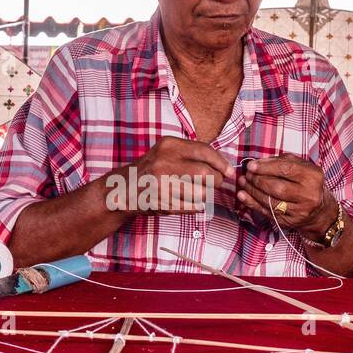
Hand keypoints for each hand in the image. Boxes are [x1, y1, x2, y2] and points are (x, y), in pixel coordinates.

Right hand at [105, 136, 232, 214]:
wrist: (123, 189)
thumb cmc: (152, 170)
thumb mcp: (167, 152)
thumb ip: (192, 154)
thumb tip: (223, 164)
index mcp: (169, 145)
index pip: (205, 151)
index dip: (221, 163)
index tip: (230, 171)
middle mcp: (164, 162)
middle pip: (206, 174)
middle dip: (217, 181)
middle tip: (217, 184)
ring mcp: (161, 183)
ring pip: (200, 193)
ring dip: (206, 196)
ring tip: (200, 193)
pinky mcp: (160, 201)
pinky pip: (191, 207)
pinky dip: (196, 206)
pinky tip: (189, 202)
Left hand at [237, 155, 338, 242]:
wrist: (319, 210)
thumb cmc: (307, 184)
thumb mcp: (301, 167)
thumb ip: (282, 161)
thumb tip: (258, 163)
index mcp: (313, 177)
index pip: (286, 170)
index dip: (266, 167)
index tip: (251, 165)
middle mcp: (308, 195)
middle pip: (277, 187)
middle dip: (257, 180)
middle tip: (246, 175)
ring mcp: (299, 211)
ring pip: (271, 201)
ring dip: (252, 191)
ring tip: (243, 182)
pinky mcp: (290, 222)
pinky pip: (267, 212)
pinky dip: (252, 203)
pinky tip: (243, 196)